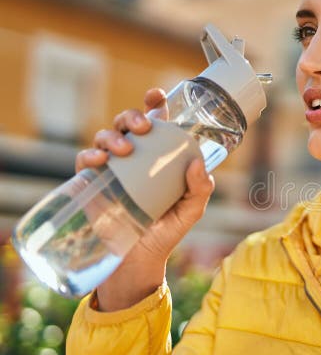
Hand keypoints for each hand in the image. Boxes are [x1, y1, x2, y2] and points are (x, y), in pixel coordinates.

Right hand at [74, 88, 215, 310]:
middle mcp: (134, 157)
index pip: (155, 122)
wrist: (140, 258)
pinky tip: (98, 160)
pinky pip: (85, 160)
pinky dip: (90, 155)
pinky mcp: (92, 183)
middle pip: (127, 123)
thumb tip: (198, 163)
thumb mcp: (191, 210)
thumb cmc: (167, 230)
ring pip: (106, 137)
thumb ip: (200, 188)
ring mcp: (111, 168)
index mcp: (158, 156)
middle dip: (132, 117)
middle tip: (142, 128)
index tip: (156, 96)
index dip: (153, 103)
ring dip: (112, 135)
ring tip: (123, 149)